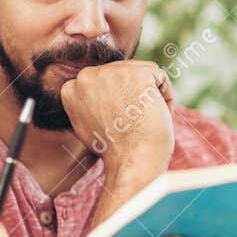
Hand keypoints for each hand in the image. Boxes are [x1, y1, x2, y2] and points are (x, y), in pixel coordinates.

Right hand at [60, 60, 174, 182]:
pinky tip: (155, 115)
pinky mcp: (137, 74)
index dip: (118, 103)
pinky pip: (160, 77)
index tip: (119, 124)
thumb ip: (89, 103)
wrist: (131, 163)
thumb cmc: (116, 152)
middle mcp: (86, 75)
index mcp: (71, 89)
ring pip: (142, 73)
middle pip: (123, 73)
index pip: (104, 82)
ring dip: (149, 96)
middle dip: (133, 97)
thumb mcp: (88, 124)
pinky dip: (165, 97)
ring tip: (143, 121)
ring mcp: (112, 72)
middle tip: (133, 125)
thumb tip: (101, 91)